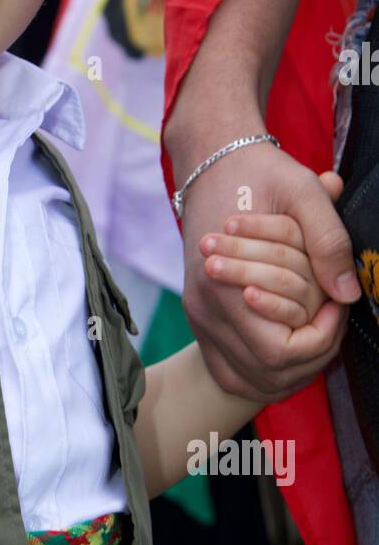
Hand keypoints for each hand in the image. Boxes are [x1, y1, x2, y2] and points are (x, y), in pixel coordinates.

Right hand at [176, 142, 354, 400]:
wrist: (214, 165)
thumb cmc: (262, 176)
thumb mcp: (303, 194)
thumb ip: (328, 242)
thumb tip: (346, 294)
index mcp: (221, 283)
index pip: (278, 352)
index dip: (319, 338)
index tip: (336, 305)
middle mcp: (204, 311)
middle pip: (267, 372)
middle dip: (312, 354)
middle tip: (331, 316)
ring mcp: (199, 320)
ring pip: (249, 379)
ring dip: (291, 368)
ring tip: (315, 332)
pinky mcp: (201, 321)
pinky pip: (233, 371)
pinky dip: (265, 371)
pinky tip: (291, 344)